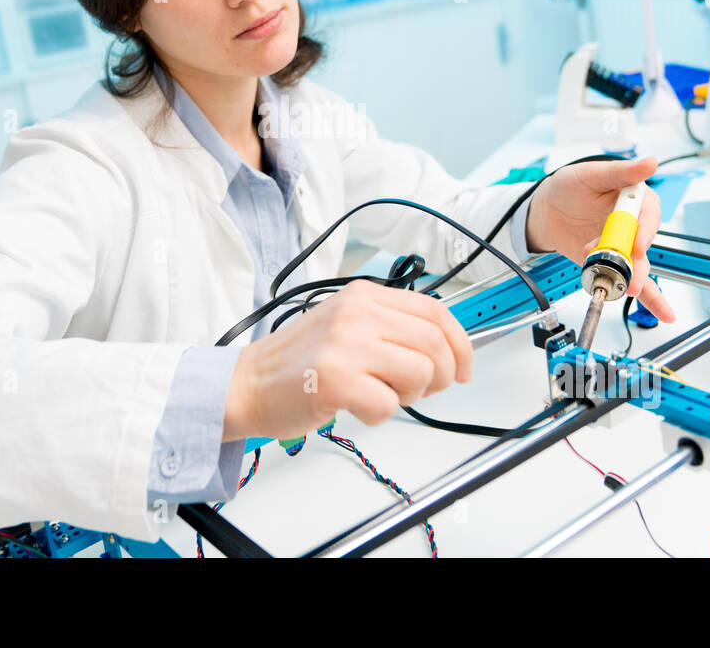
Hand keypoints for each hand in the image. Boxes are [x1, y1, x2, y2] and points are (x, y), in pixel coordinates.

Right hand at [222, 279, 473, 440]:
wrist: (246, 383)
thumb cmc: (297, 361)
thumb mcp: (346, 323)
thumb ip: (390, 326)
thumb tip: (445, 345)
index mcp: (364, 295)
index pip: (436, 312)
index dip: (460, 345)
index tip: (463, 368)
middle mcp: (357, 313)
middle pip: (435, 344)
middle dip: (441, 377)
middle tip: (421, 390)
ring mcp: (345, 345)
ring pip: (420, 374)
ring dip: (410, 396)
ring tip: (381, 395)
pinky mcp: (335, 380)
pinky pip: (388, 405)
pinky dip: (380, 414)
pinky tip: (357, 406)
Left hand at [525, 155, 674, 322]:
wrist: (548, 211)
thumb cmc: (569, 186)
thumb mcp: (590, 174)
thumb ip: (619, 172)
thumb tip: (650, 162)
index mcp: (634, 197)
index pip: (648, 214)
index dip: (644, 230)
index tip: (637, 243)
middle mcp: (634, 223)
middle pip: (643, 243)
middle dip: (636, 260)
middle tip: (628, 272)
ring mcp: (624, 245)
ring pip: (639, 265)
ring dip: (636, 279)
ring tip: (632, 289)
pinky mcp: (614, 262)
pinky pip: (632, 279)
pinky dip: (648, 298)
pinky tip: (663, 311)